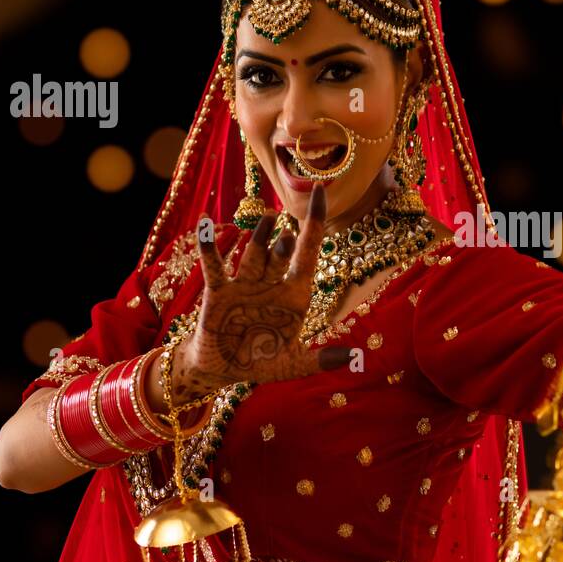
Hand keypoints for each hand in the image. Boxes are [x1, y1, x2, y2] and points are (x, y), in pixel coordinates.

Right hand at [171, 184, 350, 400]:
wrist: (220, 370)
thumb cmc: (260, 363)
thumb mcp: (293, 364)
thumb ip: (321, 359)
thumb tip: (357, 357)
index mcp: (294, 295)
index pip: (309, 253)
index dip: (315, 225)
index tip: (323, 191)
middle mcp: (270, 284)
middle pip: (281, 256)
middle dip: (286, 245)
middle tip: (289, 232)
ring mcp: (244, 285)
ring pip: (254, 255)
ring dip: (259, 238)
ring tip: (268, 219)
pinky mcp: (218, 292)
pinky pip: (215, 266)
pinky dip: (209, 247)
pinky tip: (205, 225)